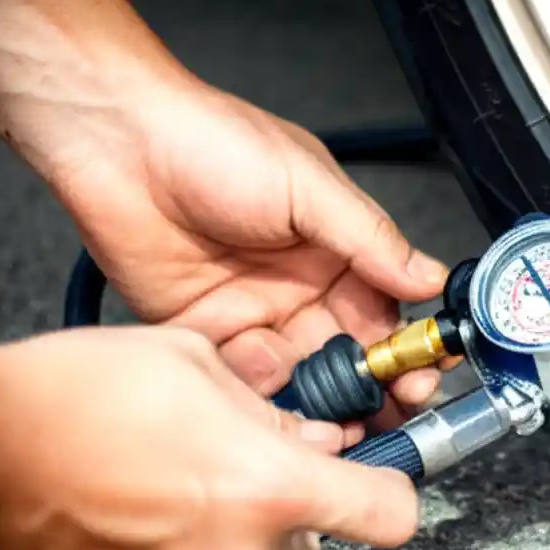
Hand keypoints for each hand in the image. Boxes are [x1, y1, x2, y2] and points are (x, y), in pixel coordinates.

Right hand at [0, 326, 417, 549]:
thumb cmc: (70, 400)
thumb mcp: (195, 364)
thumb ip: (270, 405)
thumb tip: (307, 429)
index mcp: (270, 487)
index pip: (390, 513)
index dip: (392, 489)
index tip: (380, 474)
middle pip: (322, 548)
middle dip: (304, 510)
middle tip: (263, 467)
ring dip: (251, 534)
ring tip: (198, 484)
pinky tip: (158, 510)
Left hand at [52, 84, 447, 415]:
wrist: (119, 140)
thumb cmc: (215, 141)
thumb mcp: (311, 187)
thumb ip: (371, 240)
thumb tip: (430, 279)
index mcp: (336, 248)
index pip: (386, 310)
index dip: (409, 345)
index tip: (426, 373)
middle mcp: (299, 285)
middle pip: (349, 353)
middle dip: (374, 387)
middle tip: (390, 409)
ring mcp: (252, 311)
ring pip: (299, 374)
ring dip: (318, 398)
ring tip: (328, 409)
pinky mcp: (202, 330)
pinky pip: (238, 377)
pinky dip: (255, 386)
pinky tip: (262, 369)